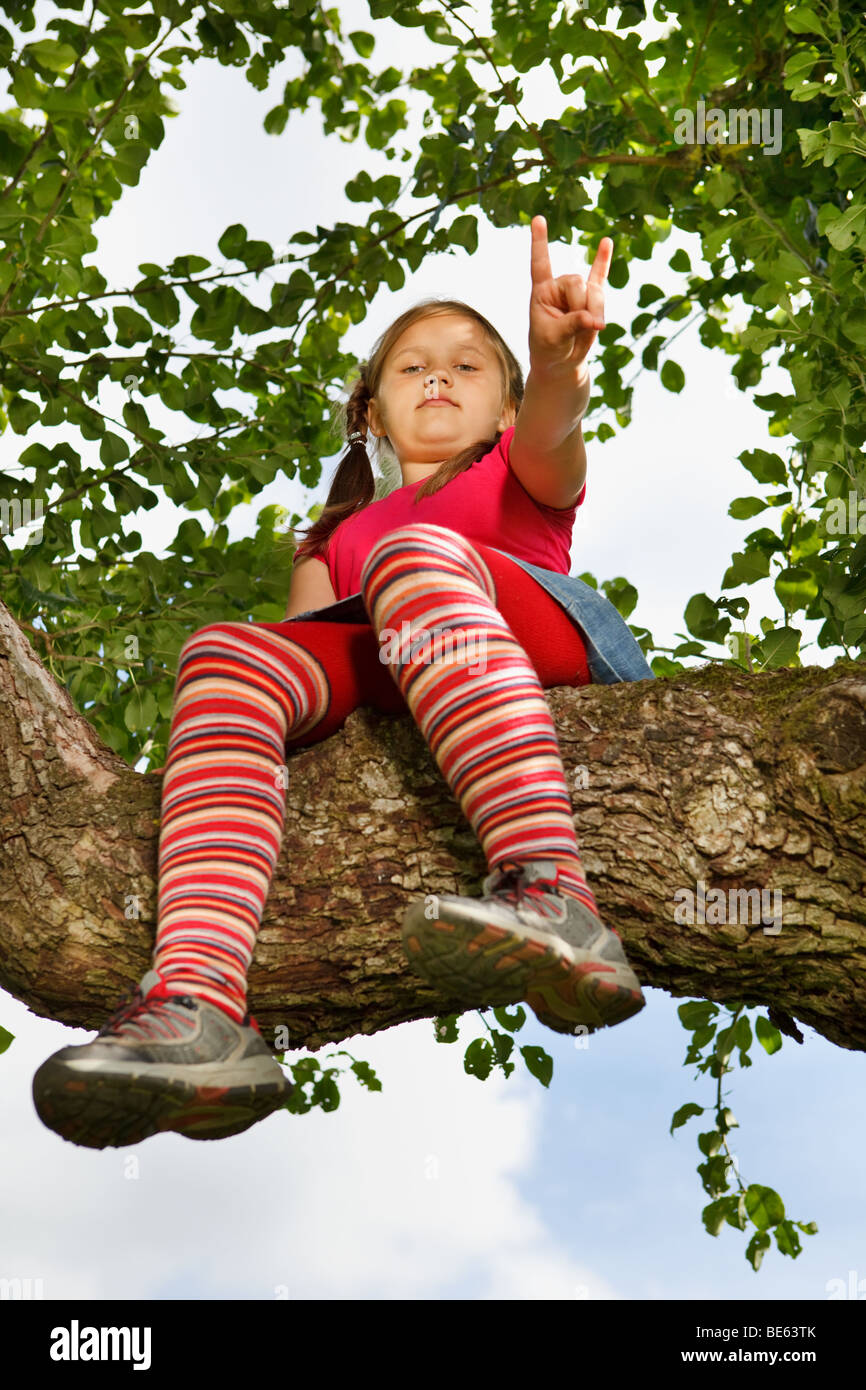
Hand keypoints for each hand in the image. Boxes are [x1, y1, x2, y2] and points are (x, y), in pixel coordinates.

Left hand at [528, 214, 611, 376]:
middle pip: (578, 283)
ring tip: (592, 328)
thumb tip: (594, 319)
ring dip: (596, 311)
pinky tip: (607, 243)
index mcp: (542, 290)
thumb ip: (572, 324)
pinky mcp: (592, 298)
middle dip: (582, 308)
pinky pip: (600, 276)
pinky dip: (603, 260)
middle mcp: (559, 285)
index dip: (539, 242)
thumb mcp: (553, 338)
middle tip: (580, 329)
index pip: (540, 263)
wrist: (562, 362)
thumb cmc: (549, 349)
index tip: (538, 219)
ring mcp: (577, 290)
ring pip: (595, 291)